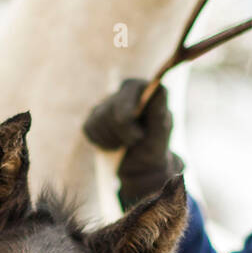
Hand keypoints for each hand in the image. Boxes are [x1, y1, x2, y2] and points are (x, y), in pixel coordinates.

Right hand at [82, 78, 184, 210]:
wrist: (141, 165)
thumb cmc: (155, 145)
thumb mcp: (161, 133)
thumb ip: (159, 112)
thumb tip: (161, 88)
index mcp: (142, 89)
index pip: (130, 87)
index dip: (127, 105)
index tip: (131, 123)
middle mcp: (122, 93)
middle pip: (112, 107)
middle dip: (124, 131)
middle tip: (136, 140)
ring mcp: (104, 105)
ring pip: (99, 119)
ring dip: (114, 139)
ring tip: (126, 144)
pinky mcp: (92, 119)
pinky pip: (90, 128)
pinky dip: (102, 142)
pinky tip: (114, 145)